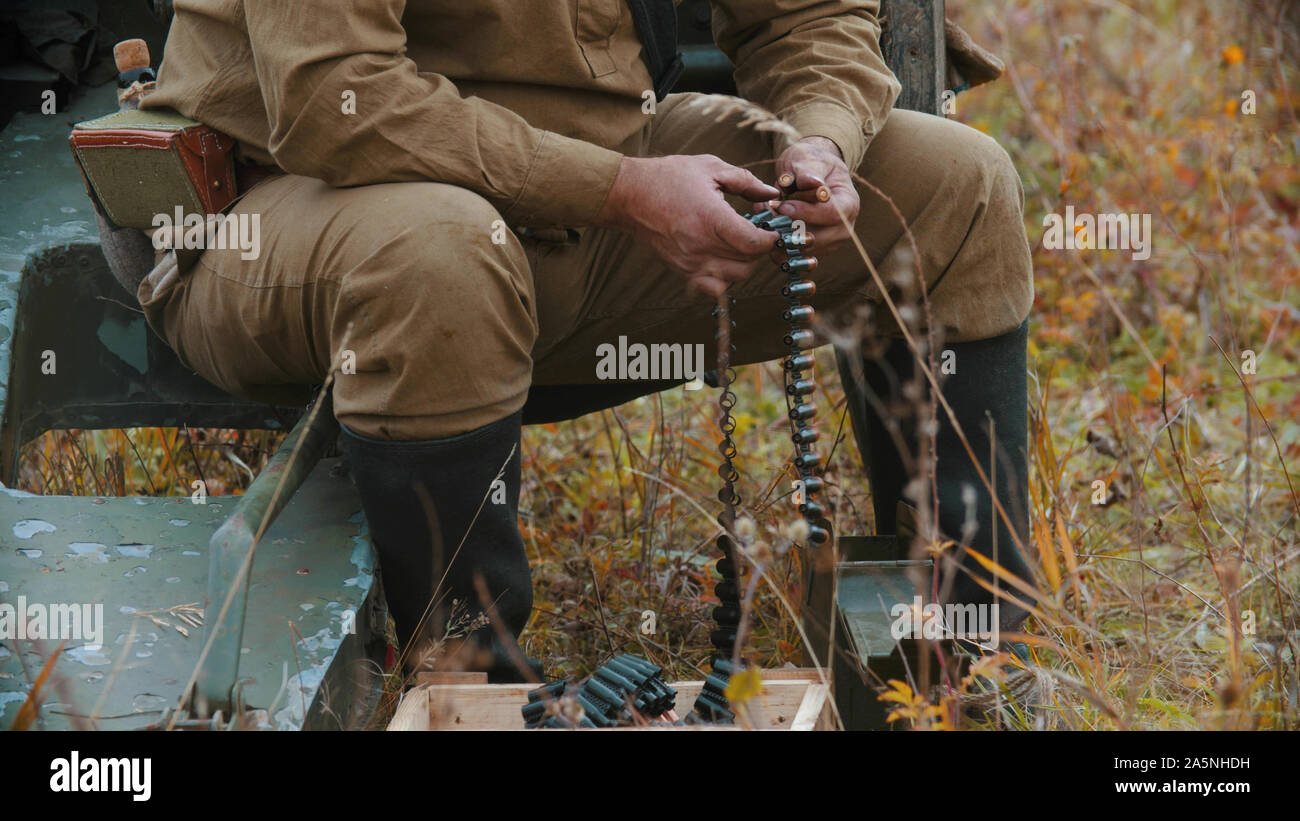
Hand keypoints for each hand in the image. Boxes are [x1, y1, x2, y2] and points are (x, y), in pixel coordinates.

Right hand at [596, 154, 780, 296]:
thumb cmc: (669, 177)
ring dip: (746, 262)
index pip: (753, 244)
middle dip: (761, 248)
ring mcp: (690, 262)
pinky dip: (726, 278)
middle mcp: (700, 246)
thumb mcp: (711, 168)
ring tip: (741, 242)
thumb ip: (746, 182)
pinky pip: (715, 288)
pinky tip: (724, 258)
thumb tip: (772, 195)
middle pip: (748, 262)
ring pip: (736, 277)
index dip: (771, 238)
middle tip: (759, 231)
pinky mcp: (682, 271)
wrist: (630, 196)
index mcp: (710, 218)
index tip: (773, 228)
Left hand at [756, 136, 859, 254]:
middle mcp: (843, 228)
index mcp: (849, 204)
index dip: (806, 212)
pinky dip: (775, 243)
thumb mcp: (809, 158)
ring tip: (765, 214)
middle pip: (817, 238)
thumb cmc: (811, 163)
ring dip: (779, 235)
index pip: (832, 215)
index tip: (783, 205)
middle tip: (768, 212)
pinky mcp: (811, 252)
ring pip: (800, 251)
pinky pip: (791, 256)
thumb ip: (808, 171)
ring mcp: (828, 244)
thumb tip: (811, 183)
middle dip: (789, 227)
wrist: (810, 174)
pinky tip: (766, 224)